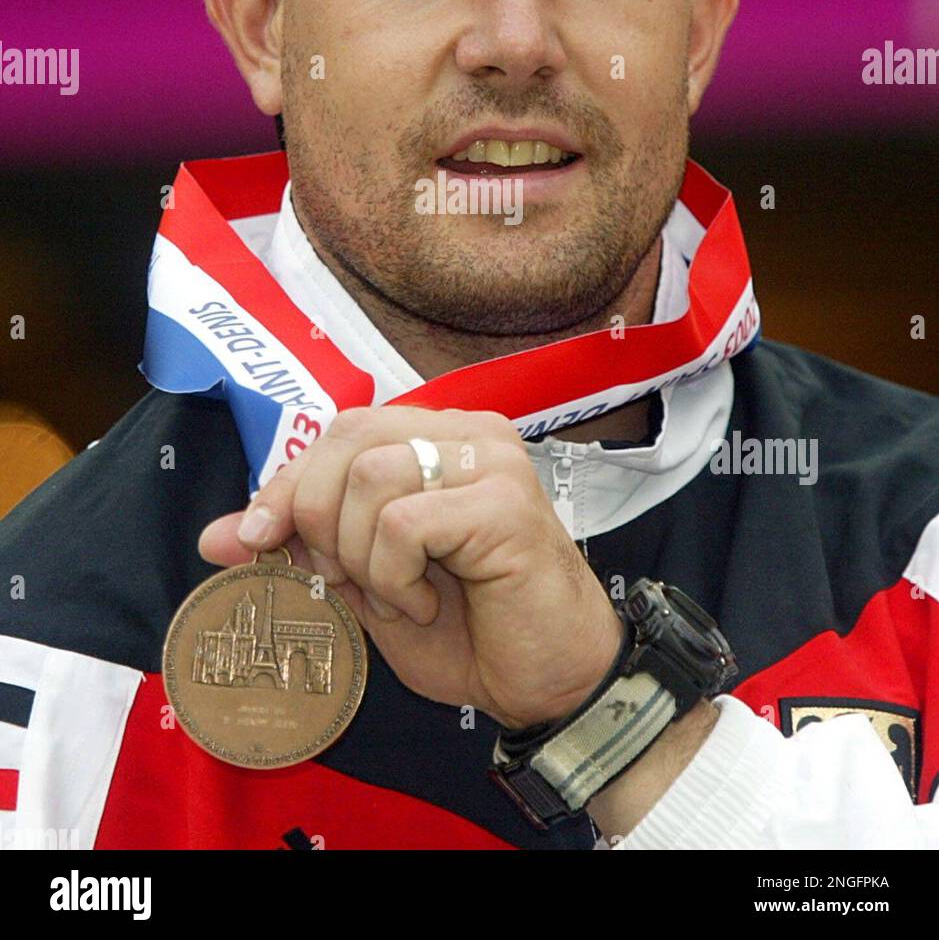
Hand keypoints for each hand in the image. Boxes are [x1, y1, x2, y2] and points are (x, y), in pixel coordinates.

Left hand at [198, 405, 623, 729]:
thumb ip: (303, 548)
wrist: (549, 683)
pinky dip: (395, 575)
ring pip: (370, 478)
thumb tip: (217, 536)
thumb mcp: (366, 582)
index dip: (285, 484)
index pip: (340, 432)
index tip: (250, 540)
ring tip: (402, 595)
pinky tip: (427, 602)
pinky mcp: (506, 502)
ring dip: (362, 556)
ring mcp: (492, 461)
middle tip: (345, 579)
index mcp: (438, 437)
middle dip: (318, 517)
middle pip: (348, 440)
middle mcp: (470, 433)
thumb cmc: (469, 629)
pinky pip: (404, 523)